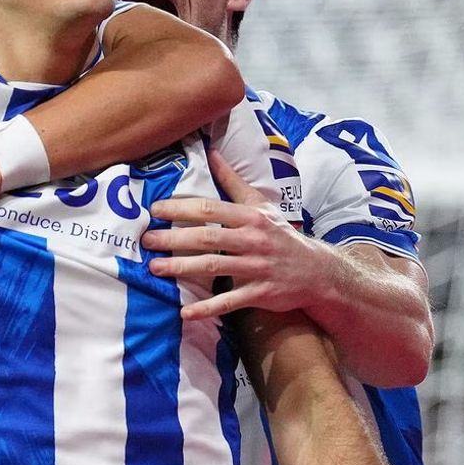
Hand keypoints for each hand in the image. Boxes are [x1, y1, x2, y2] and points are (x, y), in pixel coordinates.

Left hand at [146, 152, 343, 320]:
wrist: (317, 271)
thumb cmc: (280, 234)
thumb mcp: (260, 205)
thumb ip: (232, 182)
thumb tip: (211, 152)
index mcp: (250, 217)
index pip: (210, 209)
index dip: (181, 208)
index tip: (155, 209)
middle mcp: (253, 240)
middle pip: (207, 238)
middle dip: (173, 239)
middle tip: (146, 240)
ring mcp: (257, 267)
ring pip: (213, 267)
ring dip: (181, 269)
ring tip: (154, 269)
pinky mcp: (260, 293)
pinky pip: (229, 301)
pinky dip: (207, 309)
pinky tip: (184, 312)